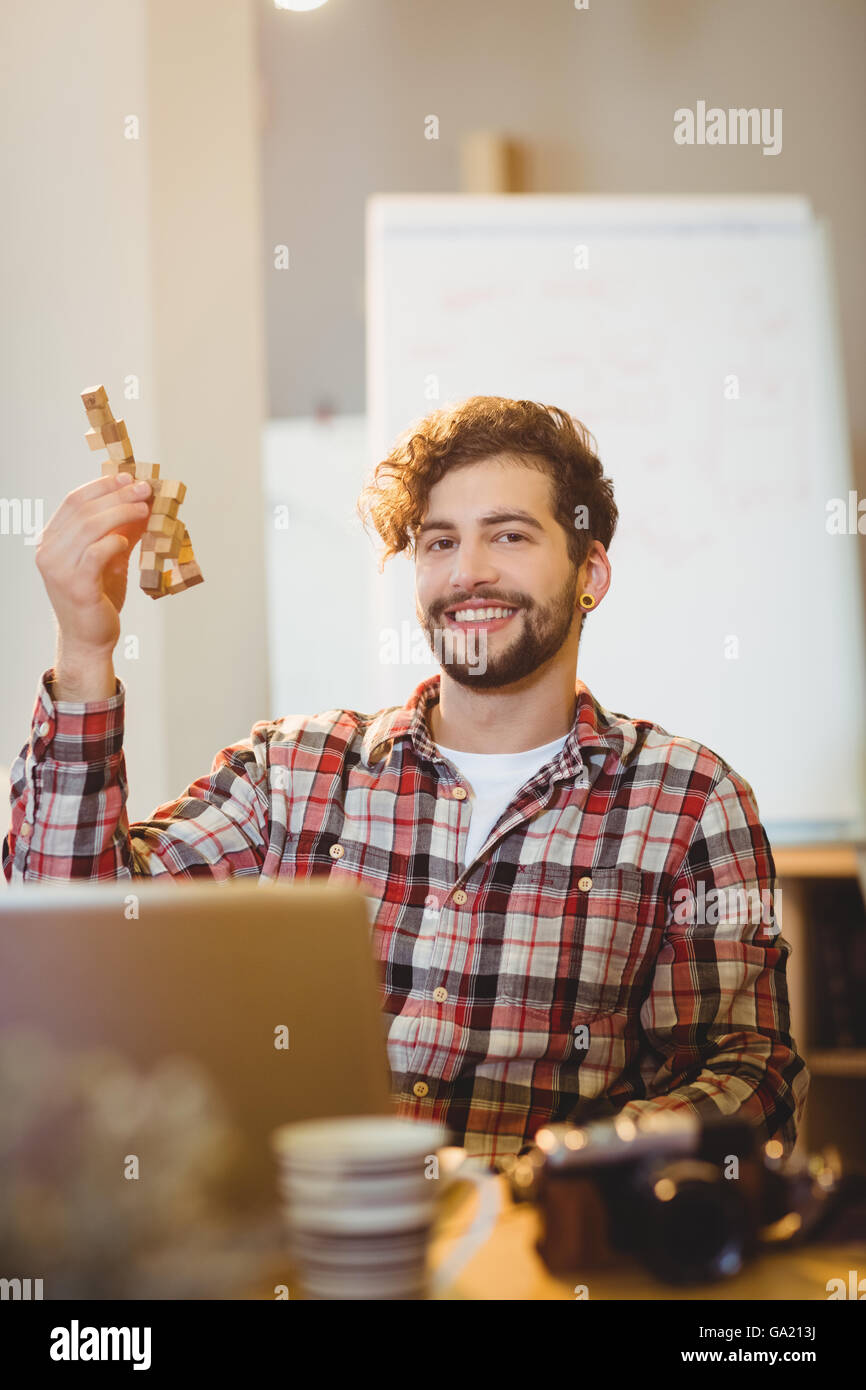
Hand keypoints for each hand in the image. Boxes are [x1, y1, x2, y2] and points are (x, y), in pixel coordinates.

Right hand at [35, 473, 152, 655]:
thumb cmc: (98, 598)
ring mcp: (59, 569)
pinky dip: (114, 542)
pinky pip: (96, 553)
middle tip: (143, 489)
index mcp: (51, 541)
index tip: (127, 477)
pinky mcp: (76, 586)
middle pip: (83, 510)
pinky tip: (127, 541)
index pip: (74, 501)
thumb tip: (141, 504)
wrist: (89, 640)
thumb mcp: (109, 559)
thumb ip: (119, 532)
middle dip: (117, 495)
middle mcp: (49, 552)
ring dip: (121, 513)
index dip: (102, 486)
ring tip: (145, 509)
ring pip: (90, 527)